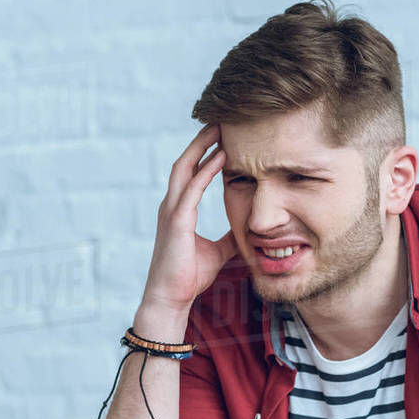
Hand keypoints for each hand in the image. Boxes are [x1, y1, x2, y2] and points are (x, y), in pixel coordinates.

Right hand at [141, 124, 238, 311]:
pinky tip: (221, 157)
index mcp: (179, 210)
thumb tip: (247, 230)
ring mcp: (172, 211)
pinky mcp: (177, 222)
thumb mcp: (217, 251)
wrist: (171, 298)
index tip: (221, 135)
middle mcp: (172, 205)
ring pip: (184, 168)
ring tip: (219, 128)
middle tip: (220, 120)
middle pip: (185, 162)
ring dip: (202, 147)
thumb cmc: (189, 276)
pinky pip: (192, 189)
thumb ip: (229, 236)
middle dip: (201, 140)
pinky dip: (206, 171)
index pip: (190, 172)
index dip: (204, 152)